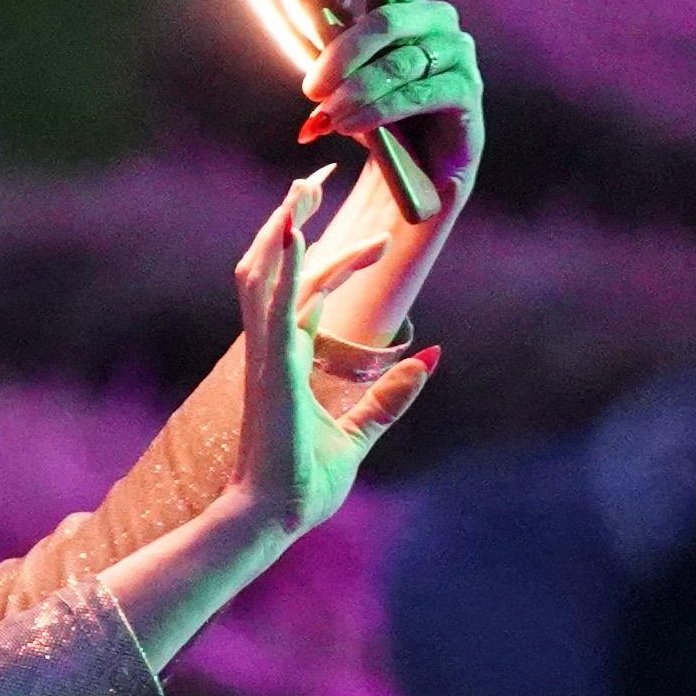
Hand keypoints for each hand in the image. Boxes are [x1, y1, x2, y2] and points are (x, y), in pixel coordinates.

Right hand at [235, 173, 408, 541]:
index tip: (366, 232)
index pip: (306, 293)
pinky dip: (284, 265)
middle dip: (291, 222)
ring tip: (302, 187)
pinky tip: (292, 228)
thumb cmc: (305, 485)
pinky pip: (276, 304)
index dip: (327, 256)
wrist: (274, 517)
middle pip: (274, 270)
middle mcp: (272, 351)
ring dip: (282, 229)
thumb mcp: (360, 434)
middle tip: (313, 179)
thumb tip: (429, 358)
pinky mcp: (273, 367)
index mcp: (288, 362)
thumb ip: (389, 397)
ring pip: (265, 275)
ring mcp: (267, 356)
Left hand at [301, 0, 484, 206]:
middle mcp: (436, 22)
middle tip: (312, 89)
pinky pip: (418, 94)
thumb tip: (290, 24)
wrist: (420, 163)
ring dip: (355, 91)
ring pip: (399, 63)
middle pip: (387, 21)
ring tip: (328, 117)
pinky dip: (378, 111)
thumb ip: (326, 56)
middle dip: (341, 55)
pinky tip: (351, 126)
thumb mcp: (347, 81)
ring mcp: (457, 53)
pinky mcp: (467, 90)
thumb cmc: (379, 110)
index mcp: (405, 8)